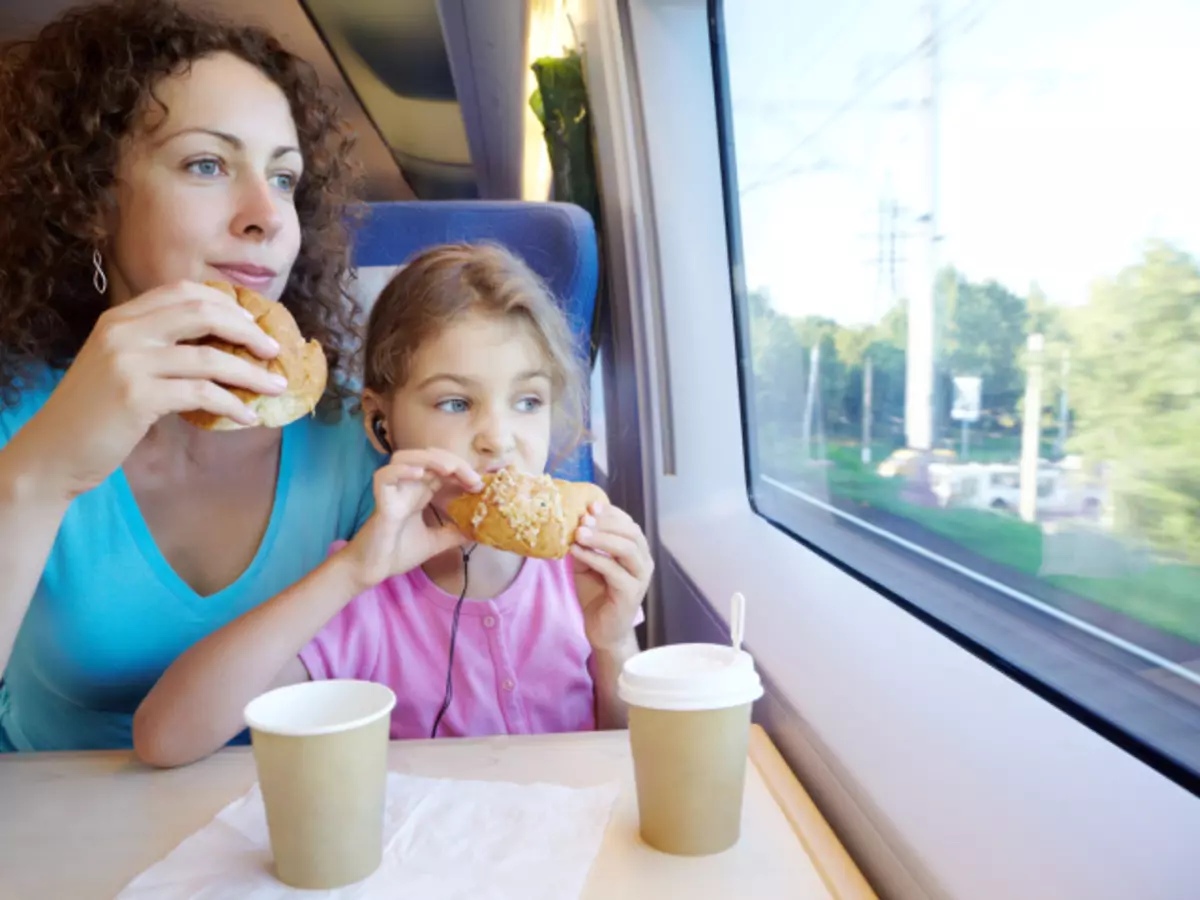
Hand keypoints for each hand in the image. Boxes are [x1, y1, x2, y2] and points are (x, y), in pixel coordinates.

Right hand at [13, 281, 284, 499]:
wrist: (53, 451)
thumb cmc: (95, 413)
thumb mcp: (122, 365)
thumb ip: (159, 349)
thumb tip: (223, 350)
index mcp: (121, 318)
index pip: (184, 291)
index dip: (227, 304)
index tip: (254, 325)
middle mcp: (124, 331)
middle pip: (203, 312)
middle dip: (248, 331)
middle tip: (275, 351)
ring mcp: (129, 362)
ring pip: (210, 357)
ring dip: (252, 373)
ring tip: (276, 386)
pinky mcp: (137, 396)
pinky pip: (202, 393)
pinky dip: (233, 404)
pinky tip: (248, 416)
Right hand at [344, 449, 482, 589]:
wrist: (372, 570)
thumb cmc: (397, 553)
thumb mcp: (435, 542)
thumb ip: (454, 534)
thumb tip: (478, 532)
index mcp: (419, 492)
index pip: (441, 468)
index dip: (462, 470)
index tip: (480, 485)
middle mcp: (406, 487)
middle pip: (428, 457)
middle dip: (452, 461)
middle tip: (473, 478)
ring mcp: (393, 492)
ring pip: (404, 457)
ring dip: (429, 459)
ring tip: (448, 469)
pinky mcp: (381, 502)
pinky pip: (384, 476)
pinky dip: (400, 471)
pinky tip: (419, 474)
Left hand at [570, 501, 652, 651]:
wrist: (603, 630)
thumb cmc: (597, 595)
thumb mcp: (586, 564)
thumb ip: (584, 546)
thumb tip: (572, 523)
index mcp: (636, 550)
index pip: (628, 523)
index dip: (610, 513)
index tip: (590, 505)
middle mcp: (643, 561)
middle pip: (630, 532)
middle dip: (605, 522)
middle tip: (582, 520)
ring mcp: (640, 577)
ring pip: (626, 548)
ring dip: (601, 537)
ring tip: (578, 533)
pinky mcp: (630, 592)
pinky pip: (613, 569)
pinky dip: (594, 557)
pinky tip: (577, 551)